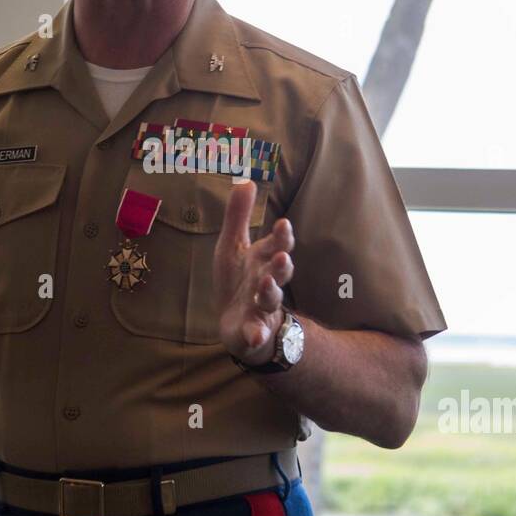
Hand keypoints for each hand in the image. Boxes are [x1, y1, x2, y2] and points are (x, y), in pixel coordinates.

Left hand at [214, 180, 293, 365]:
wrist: (236, 321)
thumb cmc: (238, 279)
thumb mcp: (232, 246)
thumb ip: (238, 216)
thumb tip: (246, 179)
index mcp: (263, 260)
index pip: (278, 245)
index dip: (282, 236)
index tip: (283, 224)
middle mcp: (267, 282)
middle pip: (279, 272)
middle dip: (282, 265)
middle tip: (281, 257)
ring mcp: (262, 307)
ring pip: (271, 300)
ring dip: (270, 293)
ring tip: (266, 285)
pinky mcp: (253, 330)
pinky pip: (257, 333)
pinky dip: (257, 335)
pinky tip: (256, 336)